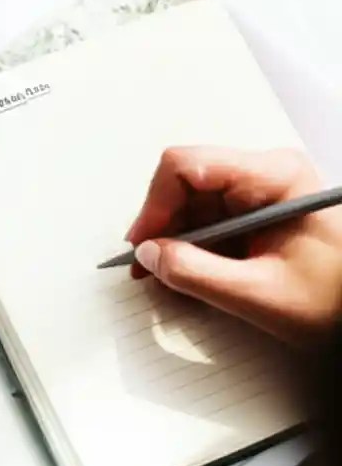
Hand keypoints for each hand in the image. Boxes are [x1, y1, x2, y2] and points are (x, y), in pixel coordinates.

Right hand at [126, 146, 341, 349]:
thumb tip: (148, 255)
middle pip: (184, 185)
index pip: (186, 166)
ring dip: (175, 242)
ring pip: (190, 203)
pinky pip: (206, 219)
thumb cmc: (333, 299)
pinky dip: (192, 248)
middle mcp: (264, 172)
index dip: (154, 206)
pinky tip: (192, 276)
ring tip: (171, 280)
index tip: (143, 245)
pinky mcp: (254, 209)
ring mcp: (259, 189)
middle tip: (148, 268)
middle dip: (162, 228)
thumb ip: (195, 273)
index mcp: (273, 176)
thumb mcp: (258, 293)